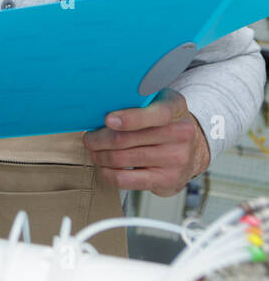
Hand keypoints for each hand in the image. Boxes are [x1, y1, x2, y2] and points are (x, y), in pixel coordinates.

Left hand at [83, 89, 210, 195]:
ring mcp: (177, 158)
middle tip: (89, 139)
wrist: (191, 148)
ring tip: (95, 151)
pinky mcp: (168, 180)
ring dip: (99, 155)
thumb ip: (133, 99)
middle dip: (98, 139)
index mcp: (175, 107)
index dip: (129, 118)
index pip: (155, 113)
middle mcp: (181, 133)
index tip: (108, 120)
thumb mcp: (155, 101)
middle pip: (125, 138)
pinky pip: (125, 179)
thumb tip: (97, 106)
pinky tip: (104, 167)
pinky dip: (107, 173)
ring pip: (121, 158)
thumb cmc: (162, 121)